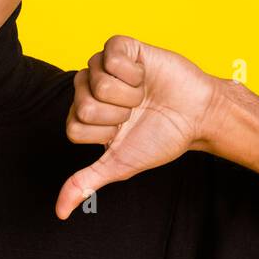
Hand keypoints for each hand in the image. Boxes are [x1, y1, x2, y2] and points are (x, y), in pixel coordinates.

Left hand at [56, 35, 219, 219]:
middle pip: (84, 106)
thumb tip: (60, 212)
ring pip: (98, 84)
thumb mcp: (119, 165)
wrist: (198, 115)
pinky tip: (144, 76)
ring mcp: (102, 66)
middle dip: (118, 115)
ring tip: (142, 95)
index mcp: (83, 116)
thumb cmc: (160, 137)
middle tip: (135, 112)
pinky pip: (111, 58)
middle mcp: (88, 88)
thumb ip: (86, 183)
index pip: (74, 127)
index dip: (104, 134)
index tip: (123, 131)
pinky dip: (134, 73)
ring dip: (129, 95)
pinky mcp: (120, 47)